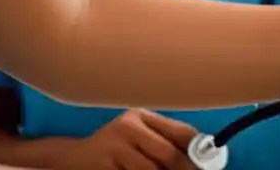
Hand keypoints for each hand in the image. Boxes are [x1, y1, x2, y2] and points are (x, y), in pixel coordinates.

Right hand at [56, 108, 197, 169]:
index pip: (180, 131)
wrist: (71, 159)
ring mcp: (113, 146)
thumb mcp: (138, 138)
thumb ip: (164, 142)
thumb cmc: (114, 150)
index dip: (198, 151)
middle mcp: (127, 126)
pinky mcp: (102, 165)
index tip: (208, 164)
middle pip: (168, 154)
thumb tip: (200, 157)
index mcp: (140, 116)